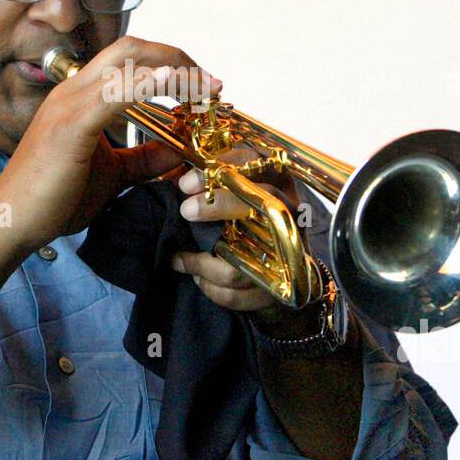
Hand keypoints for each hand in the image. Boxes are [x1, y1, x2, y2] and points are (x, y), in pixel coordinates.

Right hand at [0, 35, 220, 255]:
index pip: (131, 58)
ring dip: (175, 70)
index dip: (171, 64)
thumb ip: (142, 158)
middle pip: (133, 47)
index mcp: (82, 96)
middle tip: (211, 85)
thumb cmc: (55, 197)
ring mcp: (71, 103)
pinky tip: (172, 85)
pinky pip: (115, 91)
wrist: (12, 221)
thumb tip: (178, 151)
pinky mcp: (71, 124)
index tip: (204, 87)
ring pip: (129, 61)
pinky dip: (148, 83)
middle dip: (179, 58)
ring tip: (206, 90)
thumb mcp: (112, 173)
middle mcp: (74, 90)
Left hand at [170, 146, 305, 324]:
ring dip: (202, 263)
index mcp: (275, 180)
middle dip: (217, 207)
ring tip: (178, 258)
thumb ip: (205, 180)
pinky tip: (198, 278)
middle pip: (260, 206)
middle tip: (185, 211)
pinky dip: (212, 289)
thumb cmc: (241, 213)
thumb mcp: (229, 188)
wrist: (281, 259)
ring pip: (242, 262)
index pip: (256, 164)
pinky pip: (240, 295)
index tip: (186, 183)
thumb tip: (170, 173)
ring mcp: (290, 252)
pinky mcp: (281, 286)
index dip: (223, 170)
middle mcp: (288, 212)